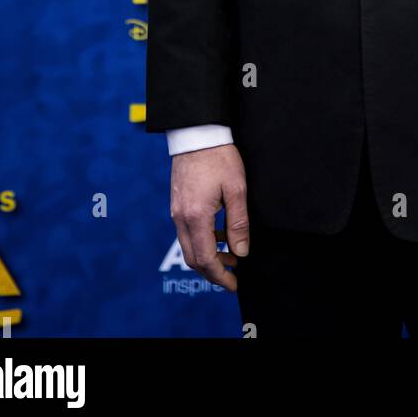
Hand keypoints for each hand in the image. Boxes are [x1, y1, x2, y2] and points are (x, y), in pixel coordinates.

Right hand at [170, 143, 248, 291]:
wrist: (197, 133)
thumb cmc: (218, 156)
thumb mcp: (236, 188)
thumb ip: (238, 223)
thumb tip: (241, 252)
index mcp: (196, 216)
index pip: (205, 259)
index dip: (220, 276)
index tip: (234, 284)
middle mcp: (181, 218)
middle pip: (193, 258)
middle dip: (213, 271)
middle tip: (233, 275)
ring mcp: (176, 211)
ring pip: (189, 246)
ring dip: (208, 256)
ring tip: (232, 254)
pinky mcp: (177, 203)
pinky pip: (187, 231)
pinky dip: (203, 240)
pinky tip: (220, 233)